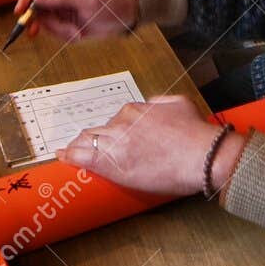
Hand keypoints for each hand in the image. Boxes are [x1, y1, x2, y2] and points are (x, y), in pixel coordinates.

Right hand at [14, 0, 137, 39]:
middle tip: (41, 30)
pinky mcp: (62, 19)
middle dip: (42, 19)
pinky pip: (53, 30)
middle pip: (35, 3)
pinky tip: (77, 32)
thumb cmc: (112, 0)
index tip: (22, 9)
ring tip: (75, 31)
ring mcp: (59, 5)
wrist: (124, 17)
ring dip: (58, 29)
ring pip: (43, 20)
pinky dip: (63, 34)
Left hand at [59, 95, 246, 198]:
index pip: (114, 119)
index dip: (110, 131)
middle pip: (98, 130)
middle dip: (92, 139)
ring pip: (88, 142)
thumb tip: (150, 104)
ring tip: (72, 153)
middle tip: (87, 147)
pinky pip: (83, 157)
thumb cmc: (195, 133)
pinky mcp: (112, 164)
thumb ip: (160, 101)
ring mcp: (115, 143)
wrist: (202, 156)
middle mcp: (121, 122)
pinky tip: (62, 157)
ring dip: (80, 147)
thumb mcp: (179, 103)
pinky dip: (70, 156)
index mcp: (135, 109)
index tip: (110, 136)